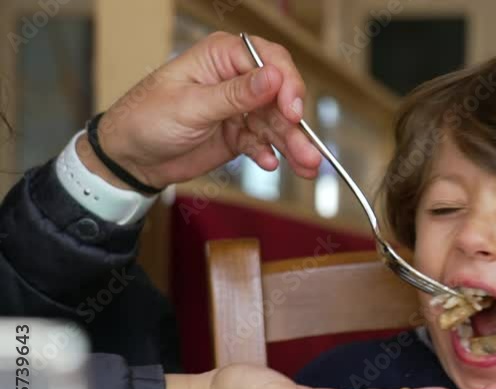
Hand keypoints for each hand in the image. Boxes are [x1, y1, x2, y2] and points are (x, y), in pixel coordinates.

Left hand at [82, 31, 320, 188]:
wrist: (129, 157)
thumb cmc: (146, 118)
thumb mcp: (191, 106)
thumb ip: (236, 94)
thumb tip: (274, 77)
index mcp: (221, 57)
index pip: (269, 62)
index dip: (287, 85)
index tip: (293, 112)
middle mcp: (236, 79)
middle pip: (280, 96)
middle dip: (296, 124)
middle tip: (309, 150)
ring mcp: (239, 108)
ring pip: (277, 124)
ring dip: (292, 145)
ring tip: (307, 167)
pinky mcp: (239, 134)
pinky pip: (264, 143)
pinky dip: (270, 154)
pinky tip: (269, 164)